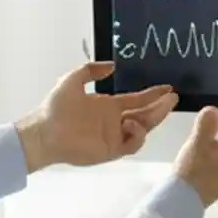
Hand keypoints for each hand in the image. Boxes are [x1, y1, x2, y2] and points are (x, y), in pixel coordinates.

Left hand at [17, 62, 177, 171]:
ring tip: (161, 106)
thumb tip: (112, 66)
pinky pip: (132, 145)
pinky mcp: (111, 151)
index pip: (137, 100)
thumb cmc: (55, 107)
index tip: (168, 88)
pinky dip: (137, 135)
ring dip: (153, 118)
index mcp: (109, 105)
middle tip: (173, 98)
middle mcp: (115, 121)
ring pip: (142, 129)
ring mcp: (114, 136)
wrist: (44, 131)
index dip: (153, 94)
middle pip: (145, 114)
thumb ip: (91, 70)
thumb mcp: (72, 80)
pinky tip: (131, 123)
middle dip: (160, 106)